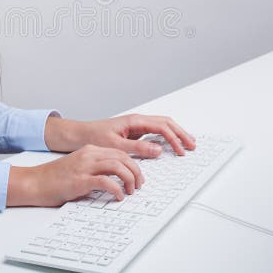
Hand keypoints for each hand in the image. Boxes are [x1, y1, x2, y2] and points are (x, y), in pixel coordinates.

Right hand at [6, 144, 143, 206]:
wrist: (34, 182)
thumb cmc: (54, 178)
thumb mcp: (78, 167)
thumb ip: (95, 169)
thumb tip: (114, 180)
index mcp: (89, 150)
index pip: (119, 152)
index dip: (132, 164)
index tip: (138, 176)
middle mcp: (89, 155)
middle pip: (122, 157)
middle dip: (135, 171)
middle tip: (138, 185)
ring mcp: (84, 166)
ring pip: (117, 166)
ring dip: (129, 179)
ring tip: (130, 191)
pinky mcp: (80, 179)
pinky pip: (105, 181)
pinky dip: (116, 189)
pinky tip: (118, 196)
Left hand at [45, 113, 195, 156]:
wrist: (80, 135)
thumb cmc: (94, 137)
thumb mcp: (115, 145)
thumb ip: (138, 148)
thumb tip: (158, 150)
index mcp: (135, 121)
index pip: (162, 127)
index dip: (174, 139)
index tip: (181, 151)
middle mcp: (137, 121)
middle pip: (166, 123)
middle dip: (181, 133)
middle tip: (192, 145)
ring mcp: (136, 126)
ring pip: (162, 126)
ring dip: (175, 134)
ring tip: (187, 144)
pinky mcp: (134, 132)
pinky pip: (155, 132)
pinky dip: (166, 137)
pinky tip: (171, 144)